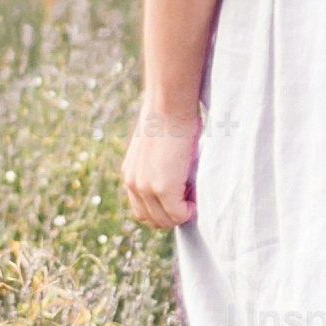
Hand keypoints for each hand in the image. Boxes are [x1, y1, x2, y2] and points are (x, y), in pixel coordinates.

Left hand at [122, 103, 201, 227]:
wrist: (169, 104)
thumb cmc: (171, 118)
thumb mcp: (158, 148)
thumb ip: (159, 167)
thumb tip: (176, 178)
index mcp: (130, 175)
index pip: (142, 210)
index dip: (163, 209)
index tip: (180, 198)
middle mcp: (133, 184)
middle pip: (151, 220)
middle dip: (171, 216)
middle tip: (188, 200)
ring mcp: (145, 187)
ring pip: (164, 221)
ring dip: (180, 215)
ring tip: (192, 198)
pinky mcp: (161, 188)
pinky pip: (178, 215)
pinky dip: (188, 212)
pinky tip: (195, 199)